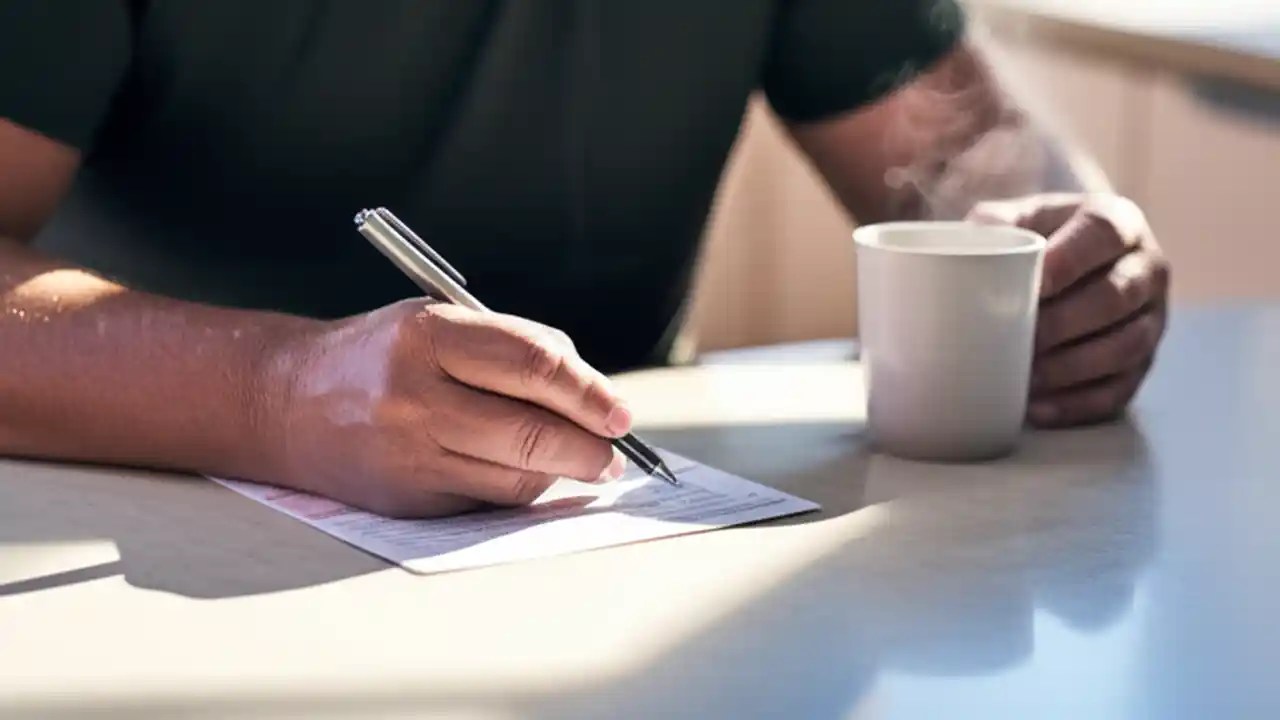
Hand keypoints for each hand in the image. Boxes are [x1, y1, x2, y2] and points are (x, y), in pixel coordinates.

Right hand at [256, 300, 630, 517]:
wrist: (286, 403)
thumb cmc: (384, 355)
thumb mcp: (440, 322)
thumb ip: (514, 348)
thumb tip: (590, 395)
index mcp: (428, 336)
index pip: (532, 366)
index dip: (588, 392)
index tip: (622, 414)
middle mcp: (414, 398)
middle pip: (530, 432)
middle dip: (589, 448)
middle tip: (616, 452)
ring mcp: (408, 455)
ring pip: (517, 476)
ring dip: (561, 471)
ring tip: (578, 457)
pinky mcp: (407, 500)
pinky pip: (488, 500)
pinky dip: (520, 487)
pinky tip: (525, 469)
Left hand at [967, 193, 1170, 426]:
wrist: (1057, 267)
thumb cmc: (1030, 242)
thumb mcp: (1012, 220)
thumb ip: (991, 228)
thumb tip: (962, 256)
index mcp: (1116, 221)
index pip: (1102, 233)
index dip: (1069, 261)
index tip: (1032, 285)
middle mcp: (1145, 267)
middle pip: (1116, 296)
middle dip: (1066, 323)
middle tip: (1021, 340)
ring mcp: (1151, 318)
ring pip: (1126, 346)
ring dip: (1073, 368)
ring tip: (1026, 379)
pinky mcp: (1143, 363)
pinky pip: (1120, 389)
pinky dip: (1077, 403)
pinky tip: (1039, 409)